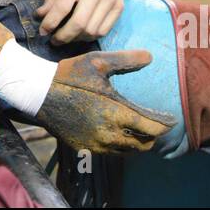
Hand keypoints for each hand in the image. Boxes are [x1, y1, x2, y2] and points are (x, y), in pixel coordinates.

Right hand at [34, 49, 173, 152]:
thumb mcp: (98, 62)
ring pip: (128, 152)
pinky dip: (120, 146)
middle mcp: (109, 133)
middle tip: (155, 124)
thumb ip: (126, 60)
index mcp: (116, 112)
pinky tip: (118, 133)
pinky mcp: (85, 148)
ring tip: (139, 130)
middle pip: (144, 144)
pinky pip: (111, 153)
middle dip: (153, 135)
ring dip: (137, 142)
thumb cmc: (70, 74)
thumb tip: (150, 56)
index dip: (165, 125)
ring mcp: (96, 143)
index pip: (152, 128)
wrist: (38, 93)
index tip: (171, 119)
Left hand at [37, 0, 126, 43]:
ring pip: (92, 30)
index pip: (63, 6)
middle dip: (63, 36)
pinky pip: (103, 31)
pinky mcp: (119, 6)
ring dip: (76, 39)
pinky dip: (90, 37)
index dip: (50, 23)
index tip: (42, 31)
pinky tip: (81, 33)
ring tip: (67, 36)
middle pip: (79, 23)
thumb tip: (40, 17)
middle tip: (54, 40)